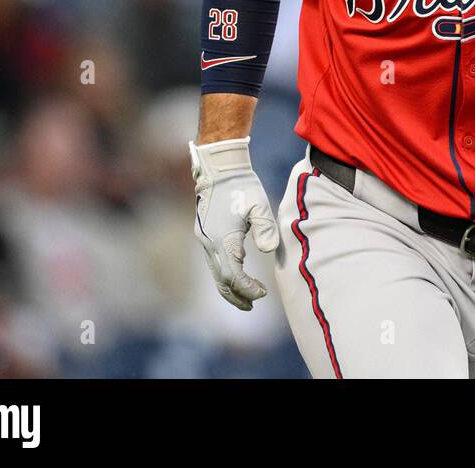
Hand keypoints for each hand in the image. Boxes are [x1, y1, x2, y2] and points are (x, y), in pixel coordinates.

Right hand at [190, 138, 279, 309]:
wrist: (218, 169)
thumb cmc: (242, 186)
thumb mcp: (258, 204)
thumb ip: (265, 228)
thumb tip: (269, 251)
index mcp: (223, 239)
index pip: (233, 276)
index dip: (247, 289)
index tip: (262, 293)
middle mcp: (210, 243)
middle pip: (221, 281)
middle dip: (236, 296)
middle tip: (253, 306)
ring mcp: (205, 239)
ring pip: (215, 273)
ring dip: (229, 288)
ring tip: (246, 298)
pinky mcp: (205, 234)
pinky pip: (214, 262)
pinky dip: (225, 274)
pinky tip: (238, 274)